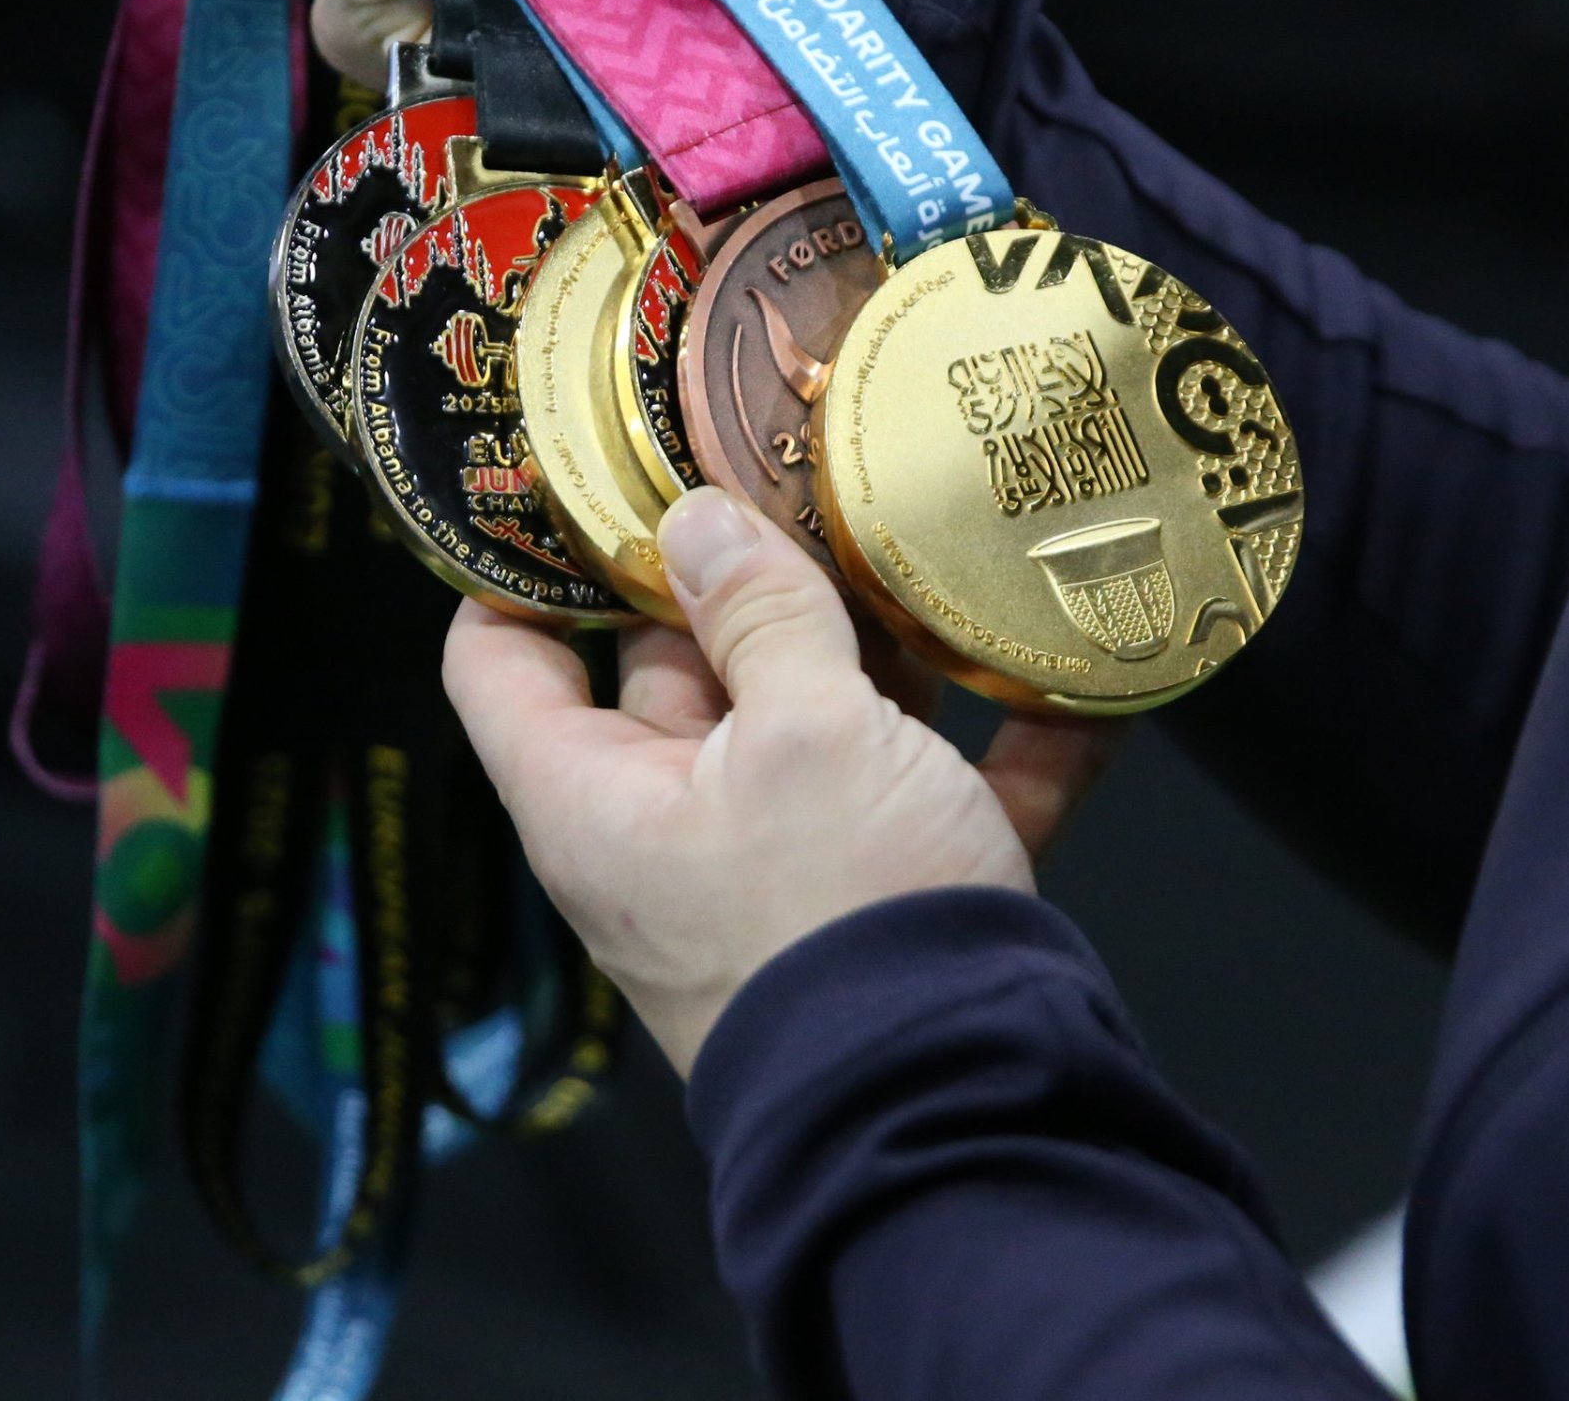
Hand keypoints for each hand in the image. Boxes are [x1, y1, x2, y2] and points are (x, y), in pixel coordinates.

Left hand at [443, 489, 1120, 1075]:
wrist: (964, 1107)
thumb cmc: (842, 923)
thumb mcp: (802, 733)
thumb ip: (759, 614)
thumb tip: (697, 520)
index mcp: (595, 794)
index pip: (502, 658)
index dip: (525, 561)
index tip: (583, 472)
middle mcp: (669, 830)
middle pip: (674, 668)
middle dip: (738, 572)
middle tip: (795, 460)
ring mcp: (777, 866)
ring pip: (810, 721)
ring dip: (875, 646)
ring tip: (930, 536)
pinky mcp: (885, 900)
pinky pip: (931, 794)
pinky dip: (995, 740)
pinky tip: (1066, 672)